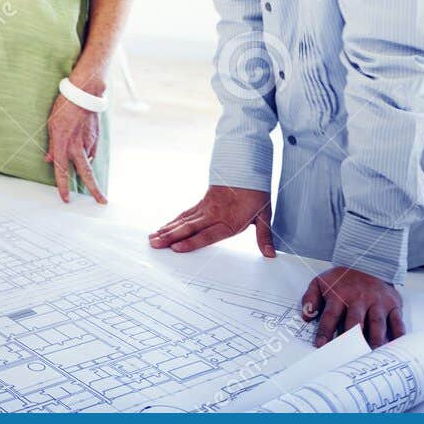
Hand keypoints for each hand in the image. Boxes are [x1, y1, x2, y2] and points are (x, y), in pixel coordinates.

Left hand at [45, 94, 105, 204]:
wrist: (84, 93)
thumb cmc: (64, 106)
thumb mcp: (50, 125)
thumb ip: (51, 145)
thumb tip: (49, 160)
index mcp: (62, 144)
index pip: (62, 171)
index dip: (63, 187)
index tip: (66, 199)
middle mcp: (77, 146)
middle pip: (87, 174)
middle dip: (94, 190)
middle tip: (101, 202)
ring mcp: (88, 142)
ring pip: (89, 163)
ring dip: (90, 173)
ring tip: (91, 180)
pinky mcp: (96, 138)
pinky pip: (92, 152)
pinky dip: (88, 156)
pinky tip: (85, 156)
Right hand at [148, 184, 274, 255]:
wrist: (246, 168)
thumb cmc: (255, 194)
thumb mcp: (264, 216)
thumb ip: (264, 237)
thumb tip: (271, 254)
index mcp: (229, 221)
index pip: (207, 234)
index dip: (191, 242)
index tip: (176, 247)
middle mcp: (213, 215)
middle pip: (189, 227)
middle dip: (170, 237)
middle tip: (155, 244)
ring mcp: (205, 208)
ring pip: (182, 220)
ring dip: (167, 230)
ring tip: (153, 238)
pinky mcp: (201, 203)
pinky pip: (184, 214)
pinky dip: (172, 221)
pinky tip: (163, 228)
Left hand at [302, 266, 404, 348]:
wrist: (368, 263)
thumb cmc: (342, 279)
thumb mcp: (321, 282)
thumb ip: (310, 298)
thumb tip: (306, 316)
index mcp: (340, 295)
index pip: (331, 316)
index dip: (326, 331)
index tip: (321, 345)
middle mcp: (360, 299)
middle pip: (356, 321)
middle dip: (352, 338)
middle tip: (349, 354)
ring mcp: (378, 302)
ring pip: (377, 323)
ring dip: (375, 339)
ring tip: (372, 353)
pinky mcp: (393, 305)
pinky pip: (397, 322)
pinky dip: (398, 335)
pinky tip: (396, 347)